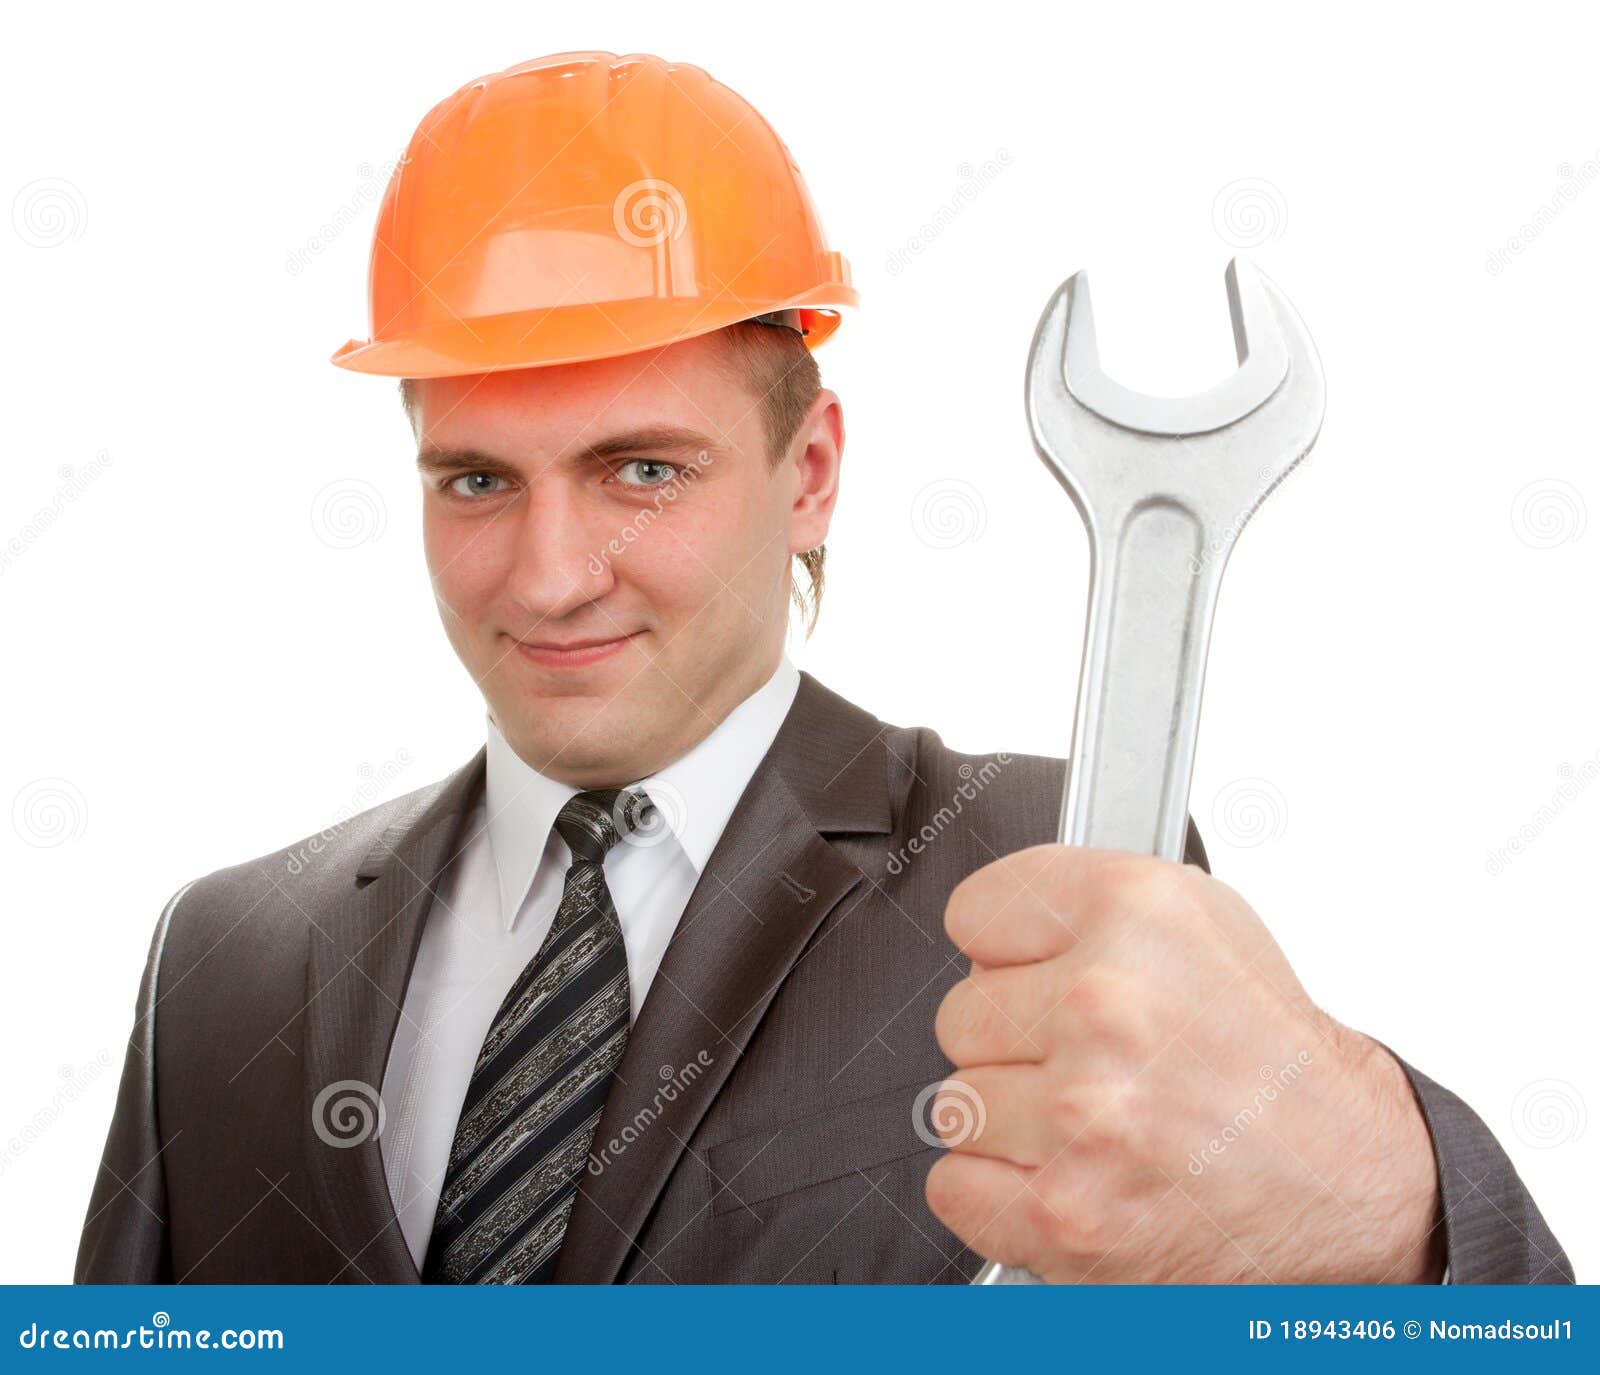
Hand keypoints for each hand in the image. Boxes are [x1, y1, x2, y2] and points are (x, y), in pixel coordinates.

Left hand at [924, 844, 1444, 1283]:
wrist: (1347, 1175)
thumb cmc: (1267, 1055)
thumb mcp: (1196, 917)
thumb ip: (1077, 904)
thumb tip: (987, 931)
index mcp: (1132, 910)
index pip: (972, 915)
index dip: (1008, 953)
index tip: (1044, 975)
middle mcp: (1104, 1003)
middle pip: (959, 1015)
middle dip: (1016, 1044)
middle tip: (1094, 1062)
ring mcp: (1081, 1113)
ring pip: (956, 1105)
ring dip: (1012, 1124)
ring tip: (1095, 1123)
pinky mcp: (1064, 1212)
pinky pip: (955, 1187)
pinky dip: (998, 1195)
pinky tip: (1069, 1175)